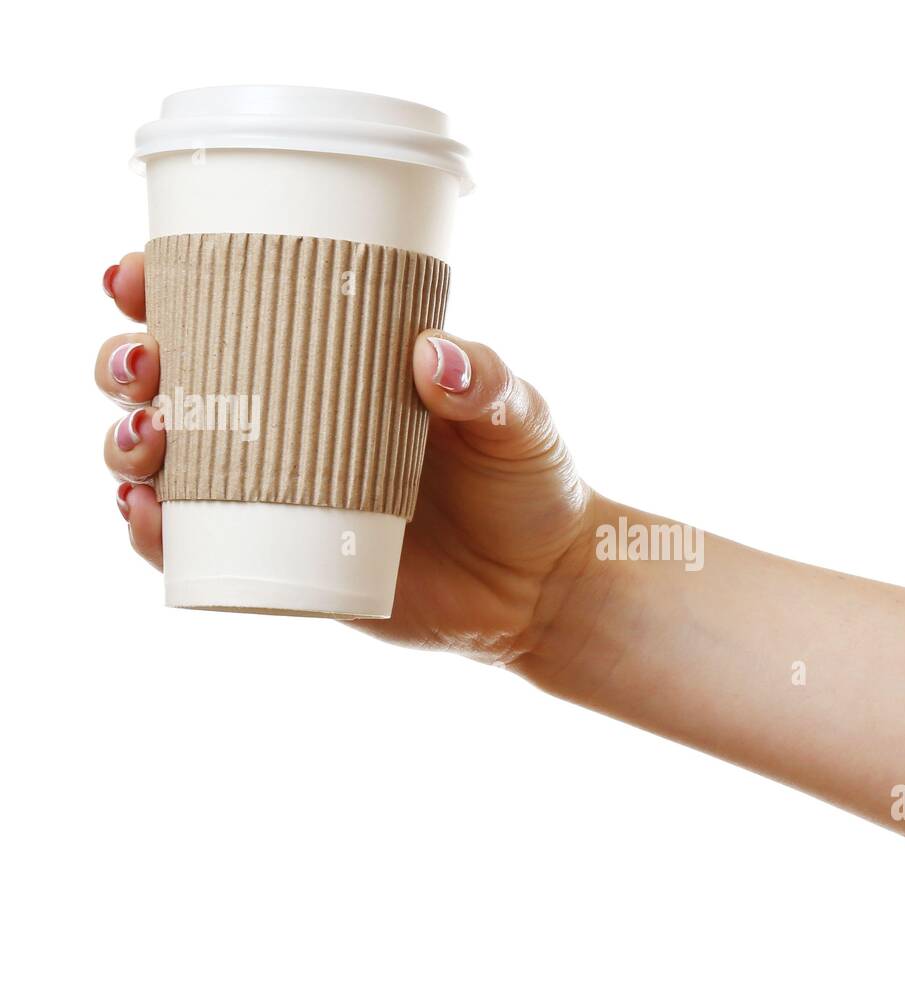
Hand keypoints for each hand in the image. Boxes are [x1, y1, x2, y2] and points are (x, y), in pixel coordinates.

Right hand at [98, 251, 594, 662]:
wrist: (542, 587)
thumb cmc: (529, 482)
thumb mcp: (519, 417)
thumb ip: (488, 383)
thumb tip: (434, 358)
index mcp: (331, 370)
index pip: (228, 316)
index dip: (161, 290)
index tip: (134, 275)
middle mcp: (285, 428)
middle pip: (170, 384)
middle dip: (126, 363)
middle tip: (144, 362)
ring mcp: (274, 497)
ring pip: (163, 463)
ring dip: (125, 443)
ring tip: (146, 439)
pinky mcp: (279, 564)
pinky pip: (194, 548)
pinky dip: (152, 532)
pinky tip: (144, 513)